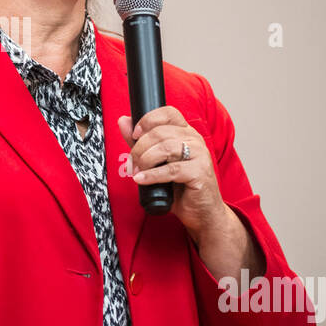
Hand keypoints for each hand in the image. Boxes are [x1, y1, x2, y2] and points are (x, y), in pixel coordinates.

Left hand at [117, 106, 224, 242]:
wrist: (201, 212)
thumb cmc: (180, 187)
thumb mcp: (156, 162)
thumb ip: (140, 142)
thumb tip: (123, 121)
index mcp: (186, 132)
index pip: (168, 113)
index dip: (148, 120)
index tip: (135, 134)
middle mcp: (195, 139)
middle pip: (161, 132)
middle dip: (139, 148)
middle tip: (131, 164)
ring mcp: (200, 155)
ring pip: (166, 148)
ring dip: (145, 160)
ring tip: (137, 172)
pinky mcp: (200, 172)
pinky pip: (171, 170)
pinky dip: (152, 175)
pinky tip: (141, 180)